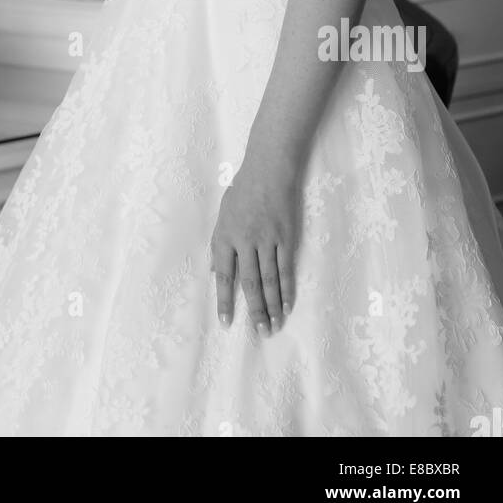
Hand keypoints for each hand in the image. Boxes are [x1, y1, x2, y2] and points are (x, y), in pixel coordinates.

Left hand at [211, 155, 302, 335]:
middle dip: (253, 310)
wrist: (268, 170)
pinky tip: (287, 305)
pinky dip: (286, 289)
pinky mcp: (285, 238)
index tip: (226, 323)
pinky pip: (285, 269)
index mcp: (225, 237)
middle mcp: (244, 241)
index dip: (224, 301)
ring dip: (271, 306)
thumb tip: (215, 273)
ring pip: (268, 280)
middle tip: (258, 332)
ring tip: (273, 326)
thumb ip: (219, 245)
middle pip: (249, 283)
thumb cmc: (242, 191)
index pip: (224, 276)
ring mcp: (266, 241)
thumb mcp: (223, 215)